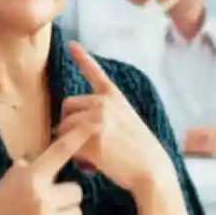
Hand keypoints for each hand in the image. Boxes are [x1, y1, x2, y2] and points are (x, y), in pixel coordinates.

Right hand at [0, 125, 92, 214]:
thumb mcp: (4, 186)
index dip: (79, 136)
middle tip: (47, 204)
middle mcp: (41, 200)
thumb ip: (26, 173)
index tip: (96, 122)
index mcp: (29, 179)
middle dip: (65, 197)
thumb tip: (36, 160)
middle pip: (77, 191)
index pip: (60, 152)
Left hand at [58, 41, 171, 193]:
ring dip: (69, 142)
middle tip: (82, 142)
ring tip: (90, 156)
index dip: (82, 57)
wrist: (151, 169)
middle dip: (68, 123)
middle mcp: (104, 103)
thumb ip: (103, 115)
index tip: (71, 44)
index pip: (95, 73)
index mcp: (114, 97)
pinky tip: (91, 164)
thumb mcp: (127, 121)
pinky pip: (67, 145)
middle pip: (67, 106)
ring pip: (63, 127)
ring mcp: (97, 119)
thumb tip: (72, 124)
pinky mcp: (91, 138)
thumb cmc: (139, 151)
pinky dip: (75, 157)